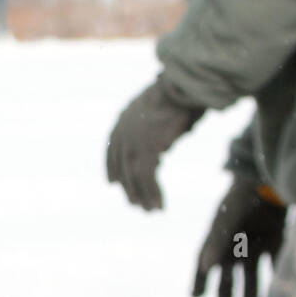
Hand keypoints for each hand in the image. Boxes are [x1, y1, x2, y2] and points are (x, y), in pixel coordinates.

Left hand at [105, 75, 204, 210]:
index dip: (111, 168)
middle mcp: (123, 131)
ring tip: (151, 210)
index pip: (111, 149)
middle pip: (122, 167)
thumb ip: (156, 130)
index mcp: (123, 119)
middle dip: (129, 188)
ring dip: (143, 196)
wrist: (183, 86)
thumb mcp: (161, 111)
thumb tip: (163, 147)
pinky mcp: (147, 149)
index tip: (112, 183)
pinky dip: (154, 194)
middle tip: (136, 204)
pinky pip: (148, 178)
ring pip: (134, 176)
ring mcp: (133, 141)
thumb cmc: (180, 95)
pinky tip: (160, 206)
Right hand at [193, 176, 286, 296]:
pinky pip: (274, 263)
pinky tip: (278, 290)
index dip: (199, 282)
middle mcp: (235, 246)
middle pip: (227, 276)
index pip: (204, 266)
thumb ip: (217, 241)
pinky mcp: (275, 241)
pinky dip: (275, 275)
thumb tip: (205, 267)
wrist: (272, 179)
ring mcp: (255, 245)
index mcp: (218, 240)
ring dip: (251, 290)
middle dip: (225, 295)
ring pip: (251, 275)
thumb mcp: (227, 218)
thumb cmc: (243, 197)